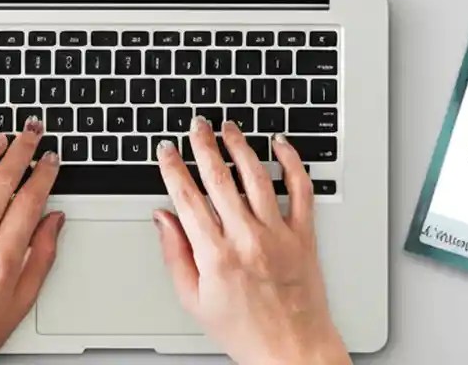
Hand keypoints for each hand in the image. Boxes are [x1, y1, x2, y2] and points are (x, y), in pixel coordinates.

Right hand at [154, 117, 349, 364]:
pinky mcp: (304, 235)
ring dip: (240, 146)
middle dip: (203, 145)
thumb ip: (175, 255)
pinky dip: (292, 163)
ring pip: (257, 176)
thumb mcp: (194, 300)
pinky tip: (280, 145)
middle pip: (220, 179)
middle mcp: (246, 239)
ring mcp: (278, 235)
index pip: (188, 198)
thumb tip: (163, 218)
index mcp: (215, 256)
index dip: (173, 169)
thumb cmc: (245, 332)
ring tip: (229, 128)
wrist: (293, 351)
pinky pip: (301, 190)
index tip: (167, 150)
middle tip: (196, 125)